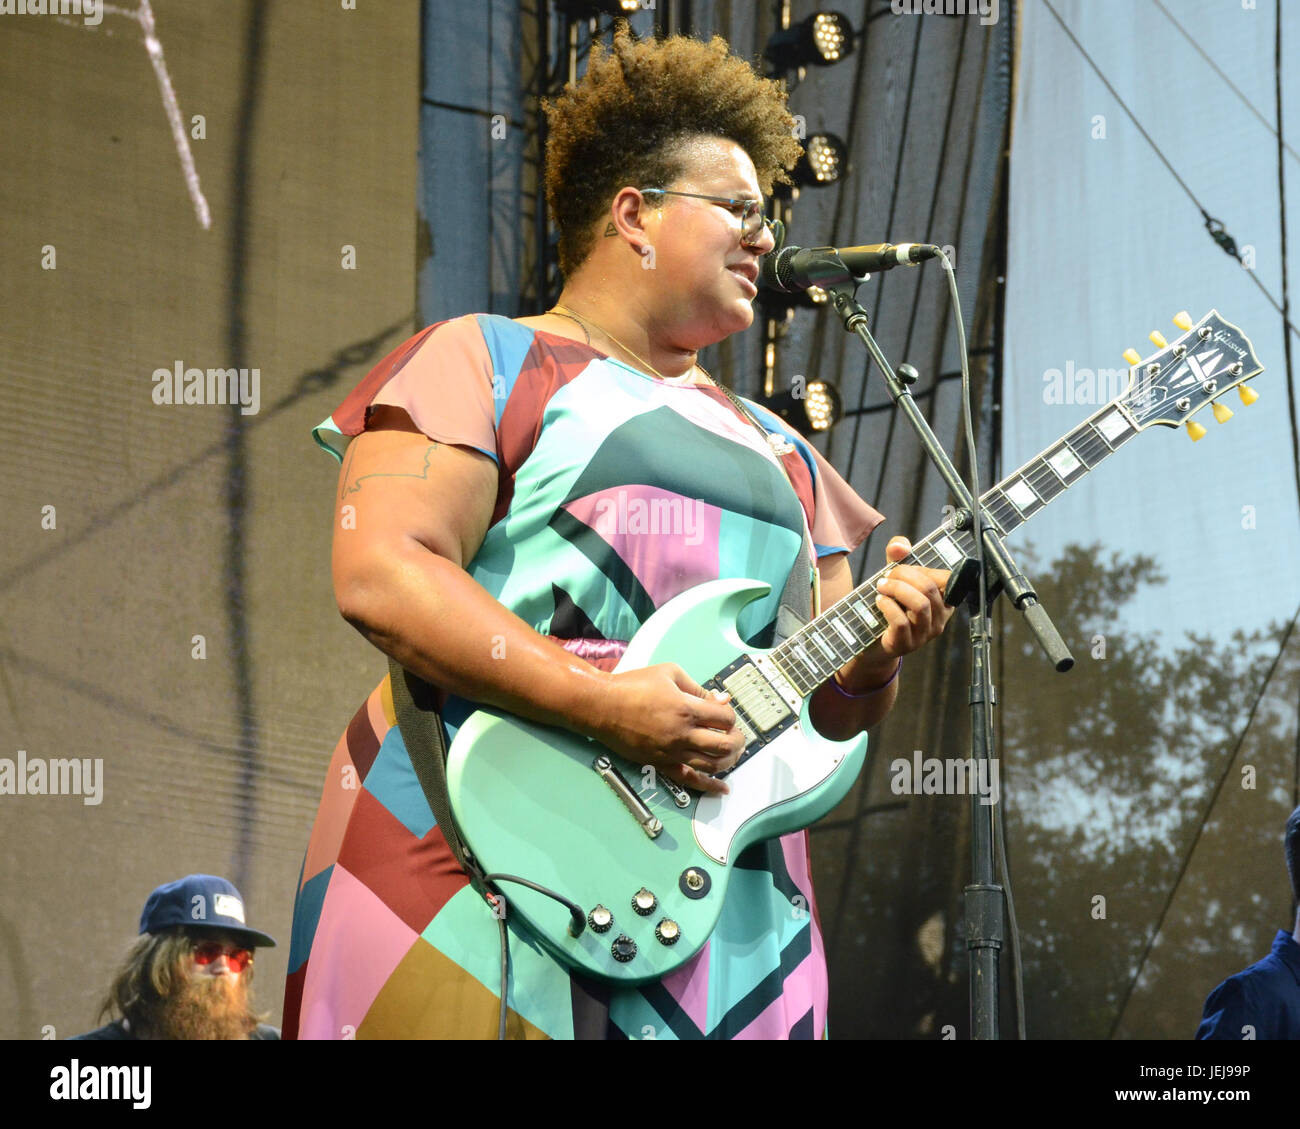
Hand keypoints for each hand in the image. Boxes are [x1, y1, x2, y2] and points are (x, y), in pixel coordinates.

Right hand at [588, 664, 744, 794]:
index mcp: (686, 709)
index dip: (730, 714)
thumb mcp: (669, 673)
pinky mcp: (662, 763)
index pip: (725, 718)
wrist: (602, 706)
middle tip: (736, 735)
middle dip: (737, 740)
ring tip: (733, 754)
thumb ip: (697, 687)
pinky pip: (690, 780)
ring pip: (713, 764)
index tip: (724, 712)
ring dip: (729, 760)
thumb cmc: (632, 686)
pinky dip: (709, 787)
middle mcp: (682, 734)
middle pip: (725, 744)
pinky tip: (722, 789)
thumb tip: (720, 699)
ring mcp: (673, 752)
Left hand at [870, 535, 953, 660]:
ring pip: (919, 605)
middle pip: (929, 589)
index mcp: (944, 601)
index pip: (947, 579)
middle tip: (886, 576)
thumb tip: (899, 546)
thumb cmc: (891, 605)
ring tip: (881, 586)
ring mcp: (924, 634)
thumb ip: (898, 557)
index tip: (904, 568)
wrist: (873, 640)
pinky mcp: (906, 644)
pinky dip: (888, 607)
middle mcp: (940, 619)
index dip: (924, 569)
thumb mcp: (896, 578)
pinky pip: (901, 622)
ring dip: (896, 589)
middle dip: (904, 575)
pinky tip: (879, 601)